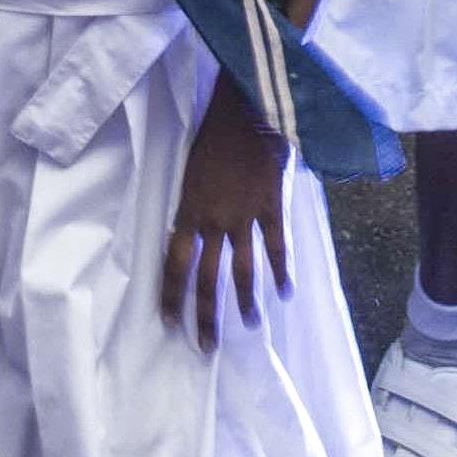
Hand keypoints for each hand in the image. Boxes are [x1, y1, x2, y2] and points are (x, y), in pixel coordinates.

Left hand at [158, 73, 290, 349]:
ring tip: (251, 327)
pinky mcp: (271, 209)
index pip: (173, 265)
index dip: (172, 296)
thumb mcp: (191, 171)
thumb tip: (190, 231)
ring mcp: (244, 218)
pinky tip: (285, 293)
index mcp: (187, 212)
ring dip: (245, 303)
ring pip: (243, 272)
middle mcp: (213, 223)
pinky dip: (282, 272)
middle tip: (206, 347)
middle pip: (206, 279)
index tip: (170, 322)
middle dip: (206, 317)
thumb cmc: (213, 134)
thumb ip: (193, 204)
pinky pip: (277, 248)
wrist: (245, 110)